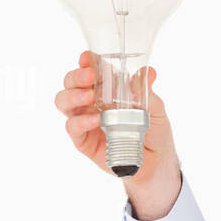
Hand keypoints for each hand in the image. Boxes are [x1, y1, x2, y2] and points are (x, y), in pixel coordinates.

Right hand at [54, 50, 181, 217]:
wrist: (157, 162)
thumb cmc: (154, 131)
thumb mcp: (156, 109)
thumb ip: (147, 91)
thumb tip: (148, 72)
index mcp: (106, 89)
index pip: (90, 70)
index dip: (86, 61)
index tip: (88, 57)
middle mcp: (91, 102)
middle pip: (70, 83)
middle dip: (76, 76)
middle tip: (90, 76)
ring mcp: (85, 120)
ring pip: (64, 102)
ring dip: (73, 96)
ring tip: (89, 97)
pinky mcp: (83, 141)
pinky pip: (73, 128)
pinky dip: (81, 121)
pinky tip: (95, 120)